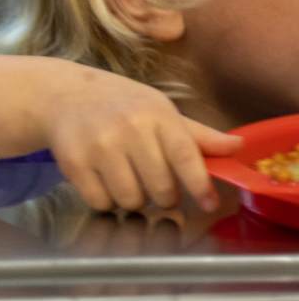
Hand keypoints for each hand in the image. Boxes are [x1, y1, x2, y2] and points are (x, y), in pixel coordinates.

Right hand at [43, 71, 239, 213]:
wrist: (61, 95)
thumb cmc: (120, 105)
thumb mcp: (160, 110)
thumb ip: (198, 135)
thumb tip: (239, 146)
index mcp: (156, 115)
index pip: (186, 159)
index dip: (200, 187)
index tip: (208, 204)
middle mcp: (128, 129)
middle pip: (161, 190)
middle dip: (164, 197)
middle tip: (156, 186)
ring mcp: (98, 146)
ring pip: (131, 201)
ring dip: (133, 200)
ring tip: (127, 181)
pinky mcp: (73, 163)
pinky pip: (100, 202)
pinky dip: (105, 201)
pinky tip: (103, 182)